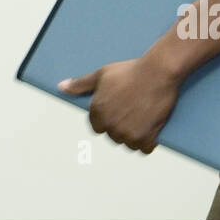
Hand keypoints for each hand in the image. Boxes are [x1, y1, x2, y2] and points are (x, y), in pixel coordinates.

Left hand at [58, 53, 180, 153]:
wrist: (158, 72)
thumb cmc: (130, 70)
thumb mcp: (102, 75)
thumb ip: (80, 84)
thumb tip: (61, 87)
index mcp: (97, 112)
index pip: (97, 126)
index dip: (108, 118)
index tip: (118, 109)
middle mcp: (110, 125)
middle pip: (113, 136)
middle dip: (121, 126)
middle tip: (133, 111)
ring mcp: (128, 133)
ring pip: (128, 144)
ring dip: (135, 136)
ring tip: (143, 118)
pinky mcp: (145, 138)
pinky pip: (144, 149)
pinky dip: (148, 142)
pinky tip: (151, 129)